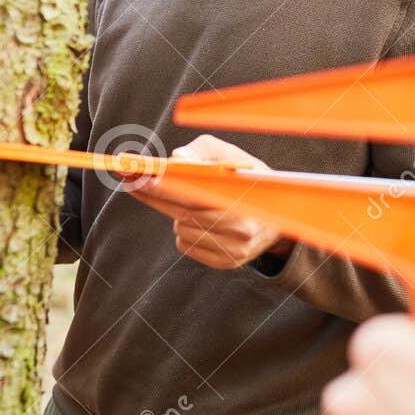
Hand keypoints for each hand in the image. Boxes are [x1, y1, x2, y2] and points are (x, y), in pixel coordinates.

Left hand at [128, 134, 293, 268]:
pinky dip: (186, 231)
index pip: (193, 191)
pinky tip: (202, 221)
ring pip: (181, 229)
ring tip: (195, 202)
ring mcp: (235, 249)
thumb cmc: (249, 178)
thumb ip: (202, 152)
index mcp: (243, 197)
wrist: (281, 215)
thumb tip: (174, 161)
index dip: (163, 184)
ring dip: (178, 214)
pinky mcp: (228, 263)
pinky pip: (186, 246)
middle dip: (154, 195)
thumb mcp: (232, 156)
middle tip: (132, 181)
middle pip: (181, 212)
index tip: (138, 175)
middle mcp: (240, 227)